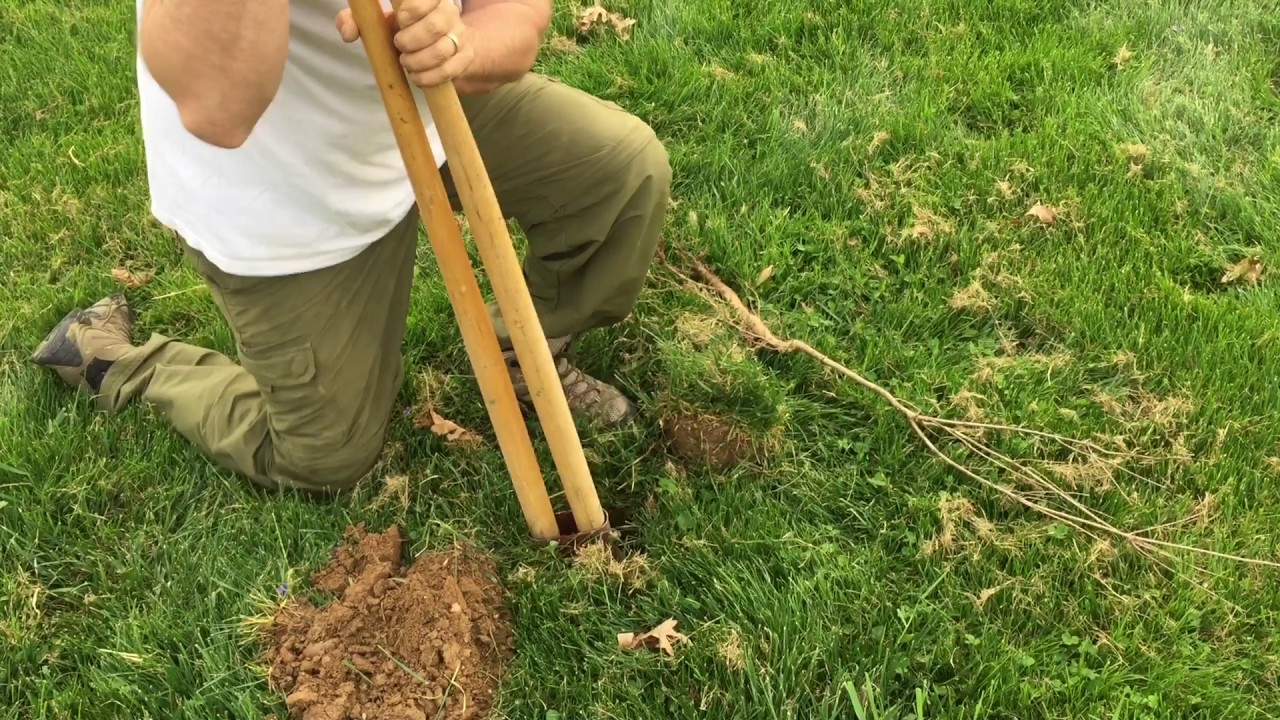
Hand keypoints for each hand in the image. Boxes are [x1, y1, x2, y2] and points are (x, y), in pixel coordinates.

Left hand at [336, 0, 473, 88]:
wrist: (443, 45)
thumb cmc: (407, 28)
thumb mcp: (382, 20)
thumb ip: (358, 20)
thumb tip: (347, 32)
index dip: (411, 10)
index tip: (401, 19)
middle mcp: (449, 13)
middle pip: (434, 26)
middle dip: (410, 40)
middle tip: (399, 45)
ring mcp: (459, 36)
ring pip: (442, 50)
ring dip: (417, 61)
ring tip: (406, 62)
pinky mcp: (464, 59)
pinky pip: (449, 71)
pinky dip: (428, 77)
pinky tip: (417, 76)